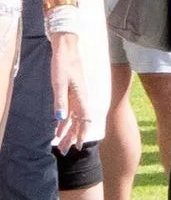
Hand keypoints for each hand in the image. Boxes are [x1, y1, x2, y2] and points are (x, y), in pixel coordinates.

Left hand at [49, 32, 87, 150]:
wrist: (66, 49)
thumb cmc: (63, 64)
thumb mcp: (59, 83)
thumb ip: (60, 101)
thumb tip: (59, 119)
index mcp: (81, 97)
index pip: (84, 121)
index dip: (81, 134)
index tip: (77, 146)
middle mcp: (80, 99)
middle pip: (78, 123)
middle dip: (72, 137)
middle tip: (65, 150)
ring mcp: (76, 96)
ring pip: (73, 118)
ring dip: (67, 131)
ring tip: (61, 143)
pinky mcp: (70, 93)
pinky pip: (68, 111)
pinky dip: (64, 121)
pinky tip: (58, 128)